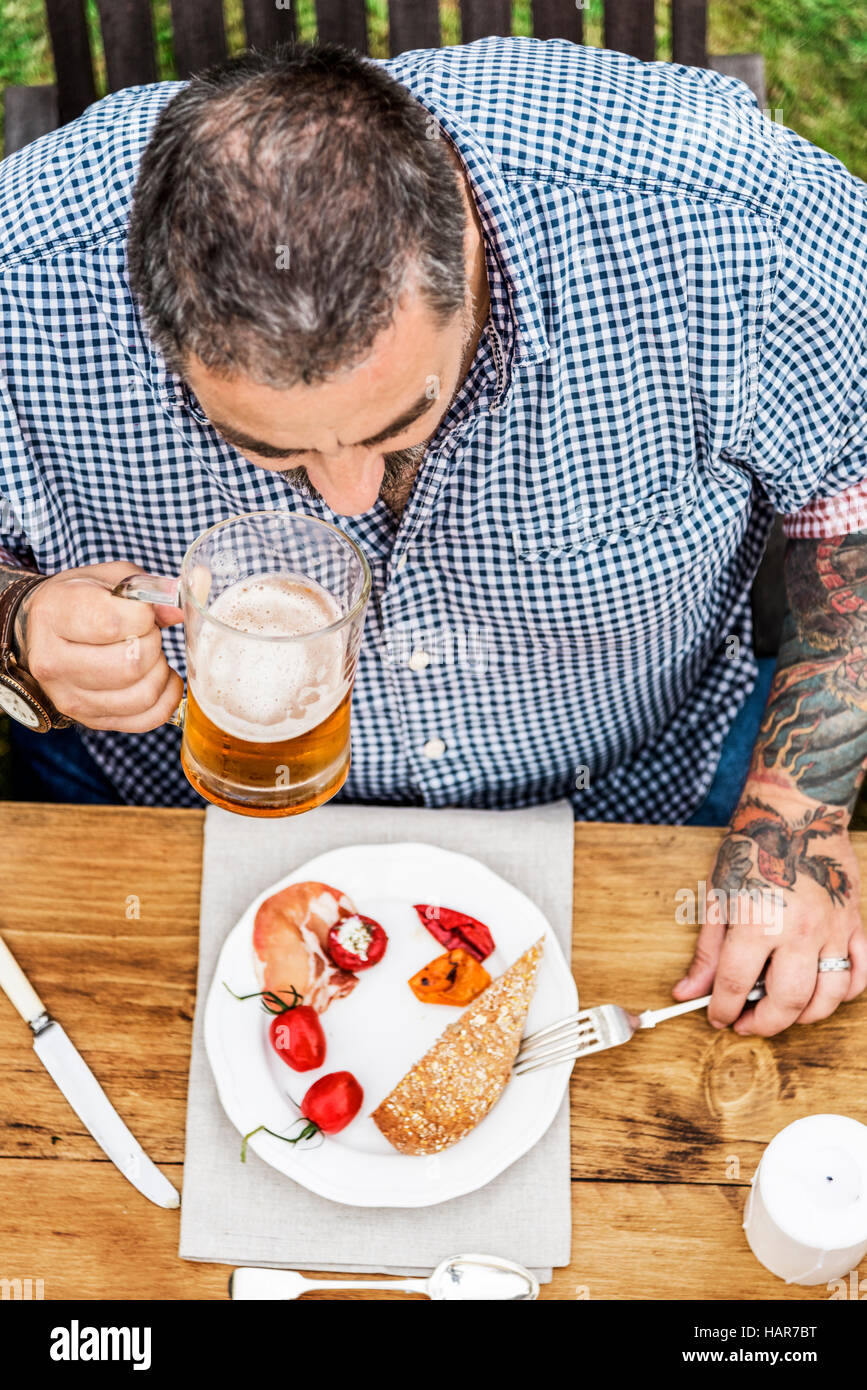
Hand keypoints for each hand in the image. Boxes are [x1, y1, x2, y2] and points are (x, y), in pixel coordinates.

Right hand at [14, 561, 183, 731]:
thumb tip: (180, 609)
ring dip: (160, 672)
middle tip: (146, 634)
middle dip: (154, 645)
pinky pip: (146, 719)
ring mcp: (68, 697)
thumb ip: (151, 589)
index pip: (112, 624)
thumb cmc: (81, 600)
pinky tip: (161, 678)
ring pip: (142, 696)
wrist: (44, 632)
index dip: (143, 616)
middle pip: (131, 665)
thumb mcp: (111, 580)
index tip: (140, 611)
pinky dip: (166, 698)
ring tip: (150, 655)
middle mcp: (52, 661)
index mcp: (53, 614)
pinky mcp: (89, 719)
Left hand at [673, 784, 866, 1034]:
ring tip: (781, 1011)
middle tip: (747, 1022)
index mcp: (757, 921)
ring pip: (827, 997)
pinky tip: (821, 992)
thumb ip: (706, 951)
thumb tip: (688, 992)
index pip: (737, 985)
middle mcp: (798, 931)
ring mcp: (832, 929)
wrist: (797, 812)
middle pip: (786, 1002)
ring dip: (803, 1016)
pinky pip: (860, 974)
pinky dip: (843, 993)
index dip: (722, 1010)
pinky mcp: (855, 924)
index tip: (717, 1016)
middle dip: (762, 1023)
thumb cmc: (753, 848)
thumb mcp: (718, 895)